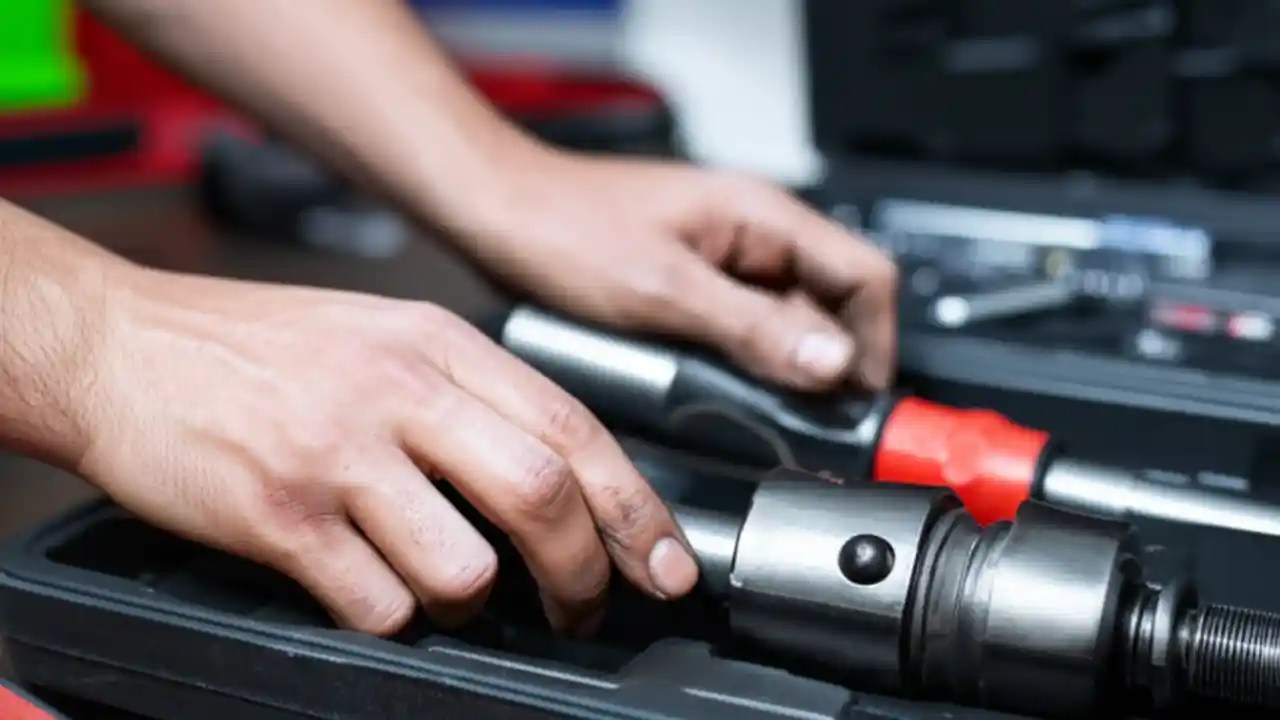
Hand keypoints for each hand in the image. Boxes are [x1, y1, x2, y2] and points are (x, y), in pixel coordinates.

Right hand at [75, 266, 698, 636]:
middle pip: (542, 493)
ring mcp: (338, 453)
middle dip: (585, 572)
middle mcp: (398, 390)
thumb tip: (559, 478)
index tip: (667, 561)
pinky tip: (372, 590)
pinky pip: (375, 604)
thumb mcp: (384, 333)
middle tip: (583, 609)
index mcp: (438, 342)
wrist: (123, 344)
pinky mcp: (279, 515)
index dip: (637, 506)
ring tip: (452, 592)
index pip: (576, 425)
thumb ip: (471, 394)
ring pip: (464, 566)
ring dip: (476, 602)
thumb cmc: (258, 345)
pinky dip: (394, 619)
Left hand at [470, 150, 898, 391]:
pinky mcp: (695, 286)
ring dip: (778, 371)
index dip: (873, 344)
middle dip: (821, 368)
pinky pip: (742, 331)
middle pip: (830, 309)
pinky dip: (740, 365)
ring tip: (751, 411)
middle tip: (798, 423)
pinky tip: (712, 390)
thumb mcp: (664, 290)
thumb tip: (833, 364)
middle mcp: (754, 237)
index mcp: (763, 218)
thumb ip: (753, 328)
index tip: (852, 403)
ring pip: (786, 326)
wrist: (495, 215)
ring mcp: (726, 262)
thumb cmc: (562, 229)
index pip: (866, 277)